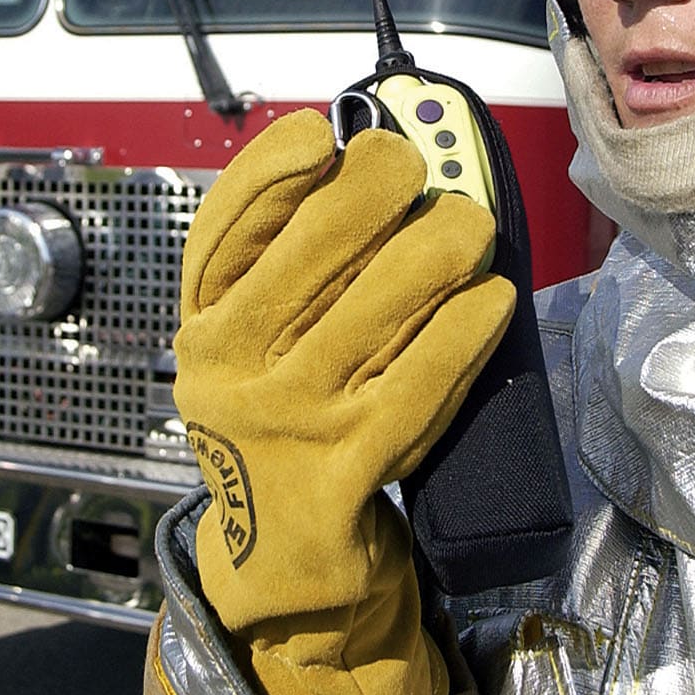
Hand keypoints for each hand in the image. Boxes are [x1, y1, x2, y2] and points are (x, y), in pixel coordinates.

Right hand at [176, 107, 513, 694]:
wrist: (277, 564)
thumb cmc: (280, 427)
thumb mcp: (251, 347)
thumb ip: (281, 267)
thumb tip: (352, 164)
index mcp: (202, 327)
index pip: (225, 228)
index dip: (273, 169)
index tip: (324, 130)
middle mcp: (232, 370)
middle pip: (307, 253)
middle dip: (373, 190)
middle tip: (419, 167)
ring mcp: (289, 421)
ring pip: (373, 309)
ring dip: (435, 250)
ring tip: (469, 224)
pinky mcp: (346, 471)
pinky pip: (417, 384)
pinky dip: (462, 332)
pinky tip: (492, 297)